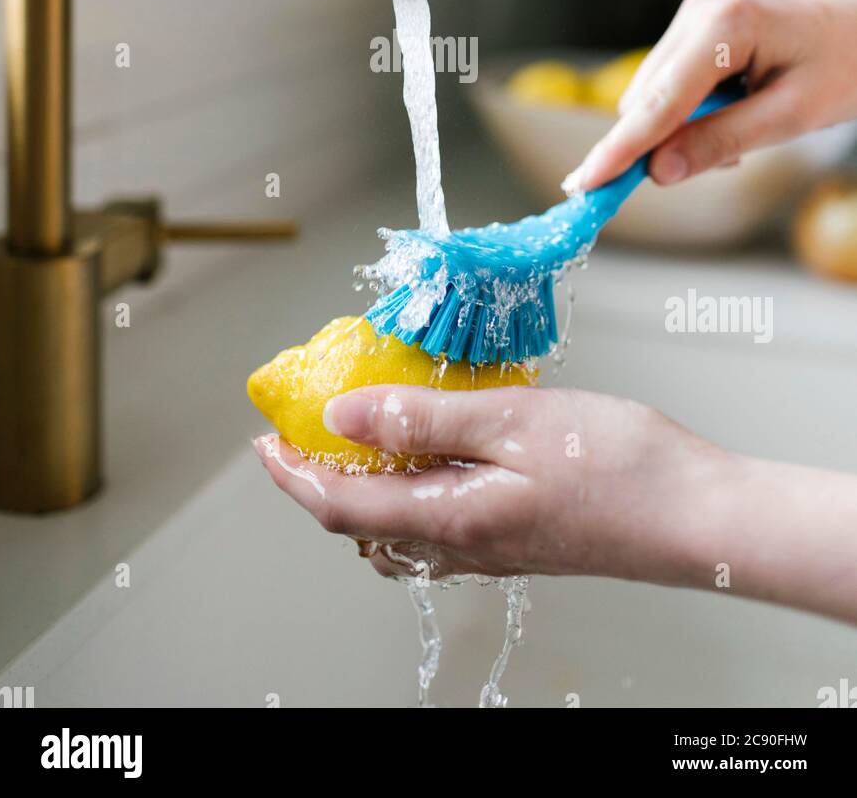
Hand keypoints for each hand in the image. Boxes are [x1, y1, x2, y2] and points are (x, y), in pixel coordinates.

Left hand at [253, 383, 856, 622]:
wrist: (693, 513)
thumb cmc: (615, 466)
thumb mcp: (511, 420)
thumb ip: (423, 418)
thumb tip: (343, 414)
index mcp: (450, 519)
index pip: (341, 505)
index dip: (293, 474)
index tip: (266, 438)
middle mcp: (462, 543)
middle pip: (361, 521)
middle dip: (320, 479)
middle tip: (305, 429)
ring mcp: (491, 545)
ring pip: (398, 524)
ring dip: (363, 484)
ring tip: (361, 430)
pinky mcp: (518, 535)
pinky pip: (439, 518)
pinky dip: (411, 484)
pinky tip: (434, 444)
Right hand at [569, 0, 856, 190]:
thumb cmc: (849, 63)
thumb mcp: (793, 115)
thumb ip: (723, 142)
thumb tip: (659, 172)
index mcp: (725, 25)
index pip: (659, 101)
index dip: (621, 148)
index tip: (586, 183)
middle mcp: (699, 11)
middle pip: (646, 98)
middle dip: (665, 140)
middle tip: (731, 160)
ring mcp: (695, 15)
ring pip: (654, 93)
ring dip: (683, 127)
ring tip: (750, 126)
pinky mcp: (697, 25)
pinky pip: (671, 82)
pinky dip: (692, 110)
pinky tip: (739, 107)